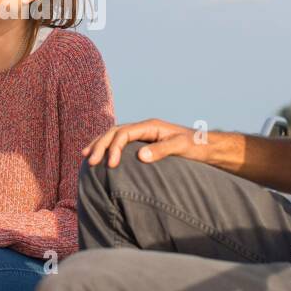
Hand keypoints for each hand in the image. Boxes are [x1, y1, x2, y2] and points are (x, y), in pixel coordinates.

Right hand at [82, 118, 202, 167]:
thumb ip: (161, 150)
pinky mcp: (143, 143)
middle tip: (90, 161)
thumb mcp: (180, 148)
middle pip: (114, 132)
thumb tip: (140, 156)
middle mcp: (143, 127)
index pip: (123, 133)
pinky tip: (101, 157)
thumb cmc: (195, 146)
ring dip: (100, 144)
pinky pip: (120, 143)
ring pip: (114, 135)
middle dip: (100, 145)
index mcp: (150, 126)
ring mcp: (142, 134)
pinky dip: (108, 148)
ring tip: (86, 156)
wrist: (205, 146)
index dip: (114, 147)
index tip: (110, 165)